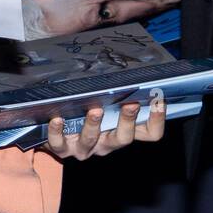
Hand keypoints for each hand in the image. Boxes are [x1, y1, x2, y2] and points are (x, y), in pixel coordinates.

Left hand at [43, 93, 166, 159]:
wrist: (53, 125)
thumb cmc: (85, 107)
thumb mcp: (106, 100)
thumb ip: (119, 89)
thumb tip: (132, 64)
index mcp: (122, 130)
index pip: (150, 134)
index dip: (157, 121)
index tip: (159, 101)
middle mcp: (107, 142)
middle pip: (124, 138)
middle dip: (128, 121)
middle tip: (131, 104)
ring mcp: (84, 147)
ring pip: (92, 140)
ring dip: (94, 125)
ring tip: (95, 110)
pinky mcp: (62, 149)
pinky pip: (59, 143)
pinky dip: (58, 131)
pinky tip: (58, 118)